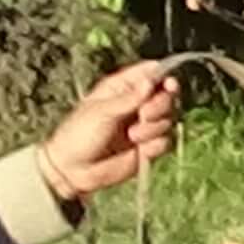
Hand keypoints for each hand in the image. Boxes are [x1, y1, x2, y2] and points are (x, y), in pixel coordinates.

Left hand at [39, 61, 178, 202]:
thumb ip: (129, 98)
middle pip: (165, 96)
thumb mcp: (102, 112)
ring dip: (153, 128)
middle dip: (160, 105)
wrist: (75, 169)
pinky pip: (166, 140)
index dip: (162, 76)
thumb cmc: (79, 134)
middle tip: (145, 114)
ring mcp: (143, 126)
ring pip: (168, 119)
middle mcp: (135, 104)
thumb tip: (150, 81)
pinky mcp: (149, 146)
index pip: (149, 73)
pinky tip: (139, 150)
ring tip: (132, 136)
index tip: (169, 83)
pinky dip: (155, 145)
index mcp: (120, 89)